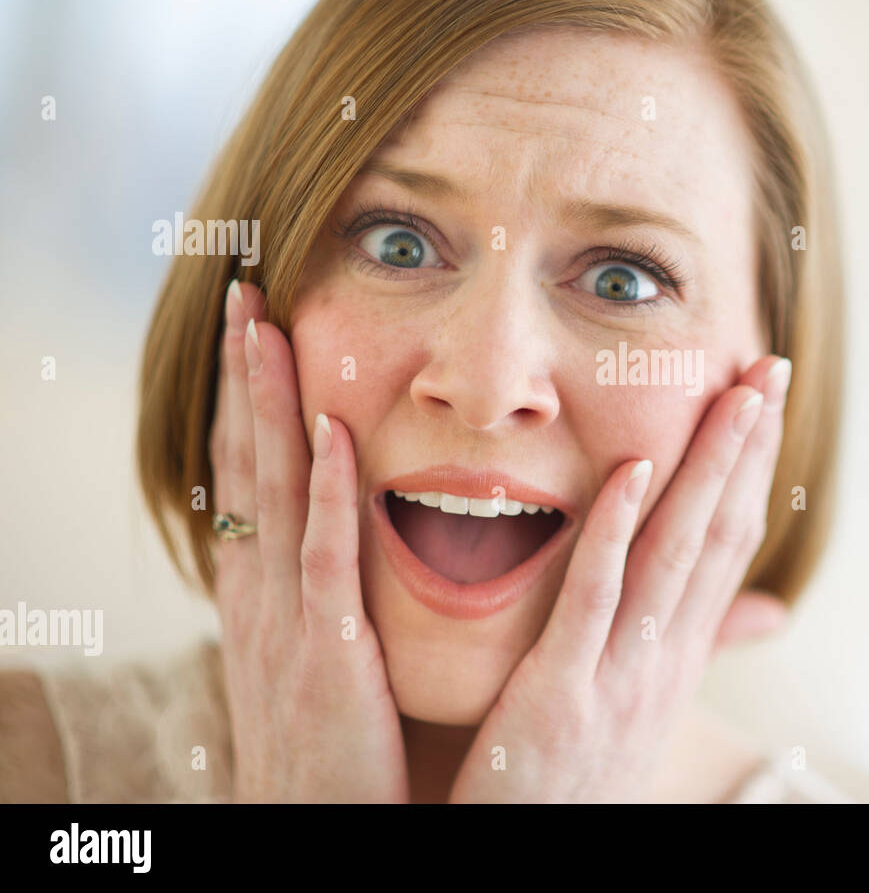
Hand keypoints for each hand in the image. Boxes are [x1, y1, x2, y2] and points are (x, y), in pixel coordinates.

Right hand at [210, 280, 408, 801]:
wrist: (317, 839)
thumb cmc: (336, 752)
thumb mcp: (322, 662)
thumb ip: (333, 599)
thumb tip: (356, 537)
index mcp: (268, 597)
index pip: (254, 479)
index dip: (250, 404)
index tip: (254, 333)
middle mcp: (264, 598)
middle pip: (250, 466)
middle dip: (244, 381)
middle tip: (242, 298)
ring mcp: (288, 625)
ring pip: (274, 494)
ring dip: (269, 408)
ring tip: (262, 328)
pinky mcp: (327, 661)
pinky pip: (325, 564)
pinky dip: (325, 496)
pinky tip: (332, 435)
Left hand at [447, 356, 791, 801]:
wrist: (532, 861)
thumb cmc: (573, 782)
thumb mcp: (638, 715)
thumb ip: (683, 649)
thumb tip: (759, 615)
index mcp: (674, 658)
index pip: (725, 546)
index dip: (750, 470)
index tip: (763, 401)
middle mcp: (664, 660)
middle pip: (718, 536)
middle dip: (747, 449)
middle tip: (768, 368)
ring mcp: (622, 676)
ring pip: (678, 554)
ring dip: (710, 468)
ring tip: (735, 394)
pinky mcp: (564, 694)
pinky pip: (598, 602)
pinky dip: (621, 532)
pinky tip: (636, 468)